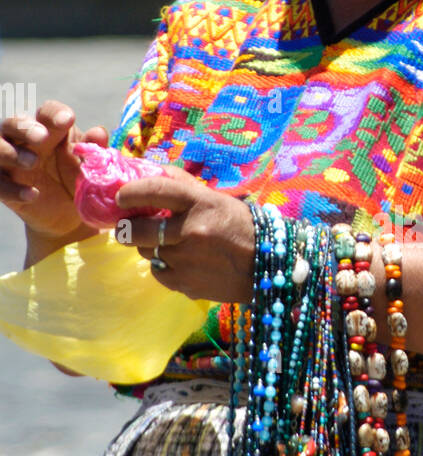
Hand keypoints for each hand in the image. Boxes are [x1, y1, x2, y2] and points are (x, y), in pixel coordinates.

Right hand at [0, 100, 107, 239]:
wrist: (69, 215)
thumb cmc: (77, 179)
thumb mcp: (89, 166)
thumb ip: (94, 149)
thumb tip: (98, 132)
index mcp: (48, 129)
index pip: (46, 112)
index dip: (55, 114)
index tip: (68, 119)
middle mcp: (23, 140)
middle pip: (14, 124)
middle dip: (25, 128)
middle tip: (41, 137)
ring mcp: (10, 162)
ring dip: (11, 152)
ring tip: (32, 162)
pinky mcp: (4, 185)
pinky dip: (12, 189)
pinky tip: (33, 194)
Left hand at [114, 167, 255, 303]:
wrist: (268, 267)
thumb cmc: (241, 227)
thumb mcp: (217, 198)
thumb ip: (183, 186)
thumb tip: (151, 171)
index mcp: (201, 203)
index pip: (155, 190)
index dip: (132, 192)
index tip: (121, 196)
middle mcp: (191, 231)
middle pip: (139, 229)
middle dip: (127, 228)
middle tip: (126, 226)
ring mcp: (187, 260)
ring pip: (147, 251)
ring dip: (150, 246)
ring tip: (166, 243)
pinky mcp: (186, 284)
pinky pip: (159, 272)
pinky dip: (163, 266)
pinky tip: (180, 262)